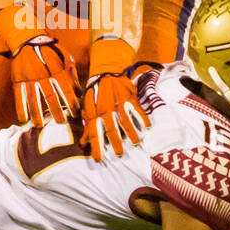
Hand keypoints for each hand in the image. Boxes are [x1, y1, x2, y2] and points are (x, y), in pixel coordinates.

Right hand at [6, 34, 78, 125]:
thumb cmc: (51, 51)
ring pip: (33, 98)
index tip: (74, 113)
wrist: (29, 40)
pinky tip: (23, 119)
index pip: (65, 88)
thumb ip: (72, 74)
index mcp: (55, 68)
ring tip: (40, 126)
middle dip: (56, 111)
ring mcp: (29, 76)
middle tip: (61, 123)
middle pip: (49, 95)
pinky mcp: (17, 78)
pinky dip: (20, 107)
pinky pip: (18, 95)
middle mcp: (42, 73)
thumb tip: (79, 91)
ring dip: (37, 113)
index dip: (70, 101)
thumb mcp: (66, 57)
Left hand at [81, 37, 149, 159]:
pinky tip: (147, 128)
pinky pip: (137, 110)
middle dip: (115, 143)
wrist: (106, 70)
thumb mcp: (87, 108)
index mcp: (93, 113)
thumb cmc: (95, 93)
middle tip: (119, 154)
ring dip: (131, 133)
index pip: (94, 133)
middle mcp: (105, 109)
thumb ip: (87, 126)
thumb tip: (83, 143)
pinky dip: (142, 119)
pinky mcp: (129, 97)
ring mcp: (118, 103)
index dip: (96, 147)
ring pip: (125, 121)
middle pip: (111, 129)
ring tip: (136, 142)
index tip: (98, 160)